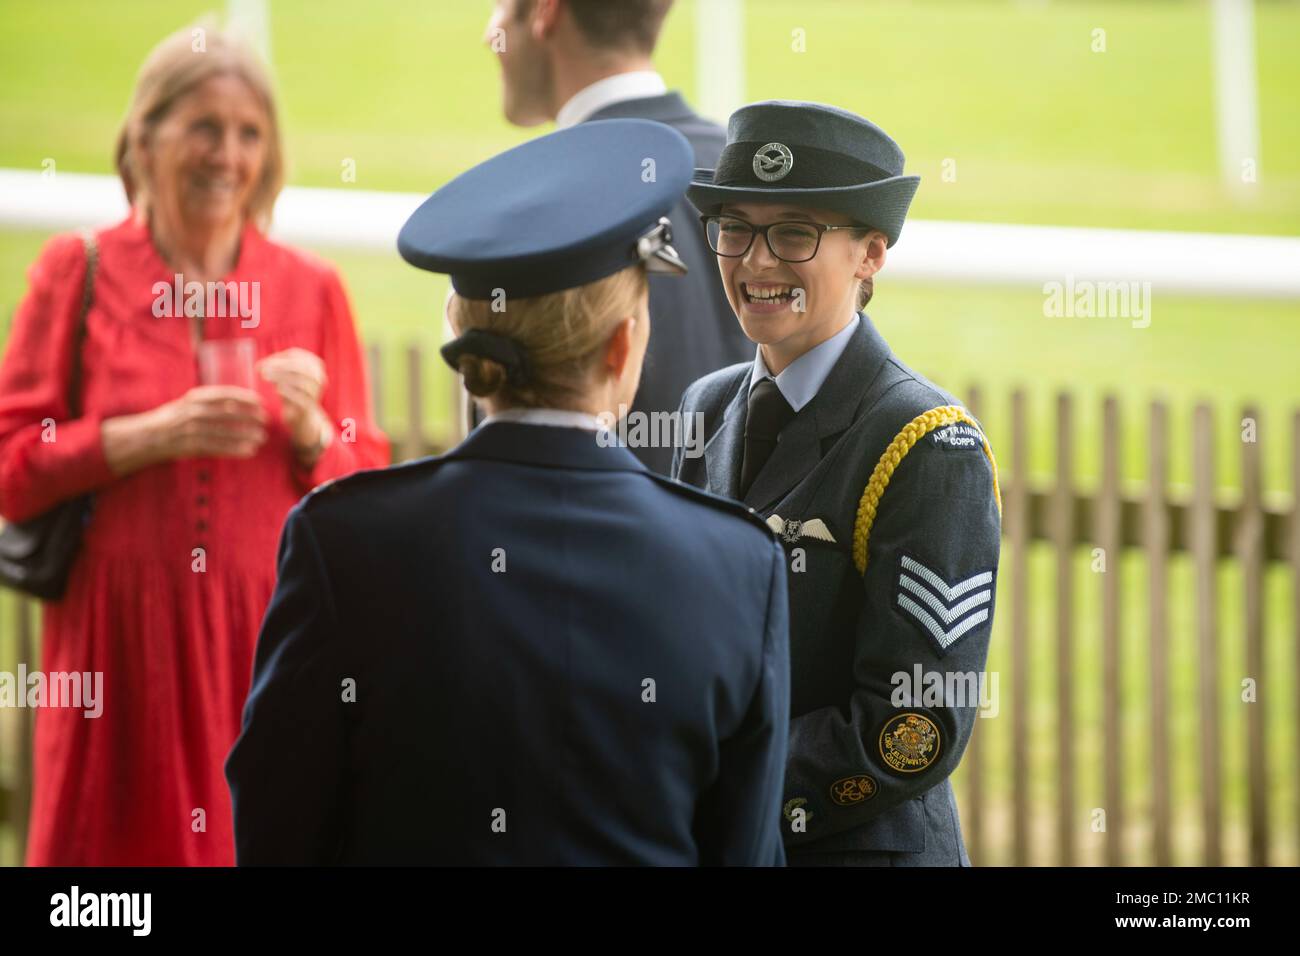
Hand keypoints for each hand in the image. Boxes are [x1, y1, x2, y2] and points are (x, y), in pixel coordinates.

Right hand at [155, 385, 268, 460]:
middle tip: (266, 420)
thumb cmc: (173, 419)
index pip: (224, 394)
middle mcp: (193, 411)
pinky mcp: (190, 446)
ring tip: (262, 437)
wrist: (147, 436)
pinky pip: (217, 448)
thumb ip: (211, 402)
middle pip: (227, 413)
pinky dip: (235, 449)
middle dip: (250, 416)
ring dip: (246, 435)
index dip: (245, 398)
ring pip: (225, 432)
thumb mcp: (189, 404)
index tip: (261, 402)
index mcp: (195, 397)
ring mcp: (191, 429)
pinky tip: (250, 451)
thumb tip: (239, 403)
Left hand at [258, 347, 331, 462]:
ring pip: (299, 380)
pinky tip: (277, 390)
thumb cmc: (292, 392)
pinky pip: (299, 397)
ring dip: (280, 377)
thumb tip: (259, 366)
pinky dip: (287, 391)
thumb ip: (276, 367)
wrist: (303, 418)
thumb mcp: (286, 376)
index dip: (279, 357)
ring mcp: (316, 392)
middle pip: (298, 366)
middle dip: (278, 366)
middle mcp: (319, 377)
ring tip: (265, 377)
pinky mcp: (309, 406)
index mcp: (316, 366)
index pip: (296, 355)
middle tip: (262, 369)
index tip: (264, 363)